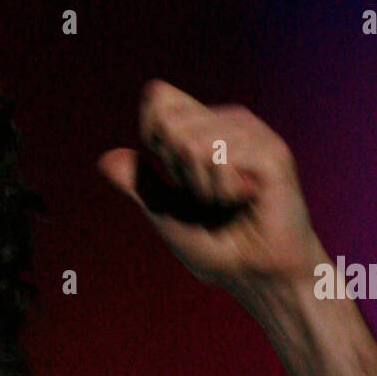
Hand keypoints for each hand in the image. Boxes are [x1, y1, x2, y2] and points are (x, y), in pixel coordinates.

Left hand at [97, 80, 325, 294]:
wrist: (255, 275)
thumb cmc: (216, 246)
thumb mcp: (165, 214)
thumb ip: (139, 183)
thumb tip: (105, 159)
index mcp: (202, 129)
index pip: (159, 100)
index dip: (153, 136)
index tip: (178, 177)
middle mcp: (228, 123)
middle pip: (169, 121)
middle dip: (178, 169)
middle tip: (210, 197)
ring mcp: (252, 134)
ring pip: (191, 141)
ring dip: (203, 185)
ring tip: (231, 201)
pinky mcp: (271, 152)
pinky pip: (219, 156)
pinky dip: (222, 189)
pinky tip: (246, 198)